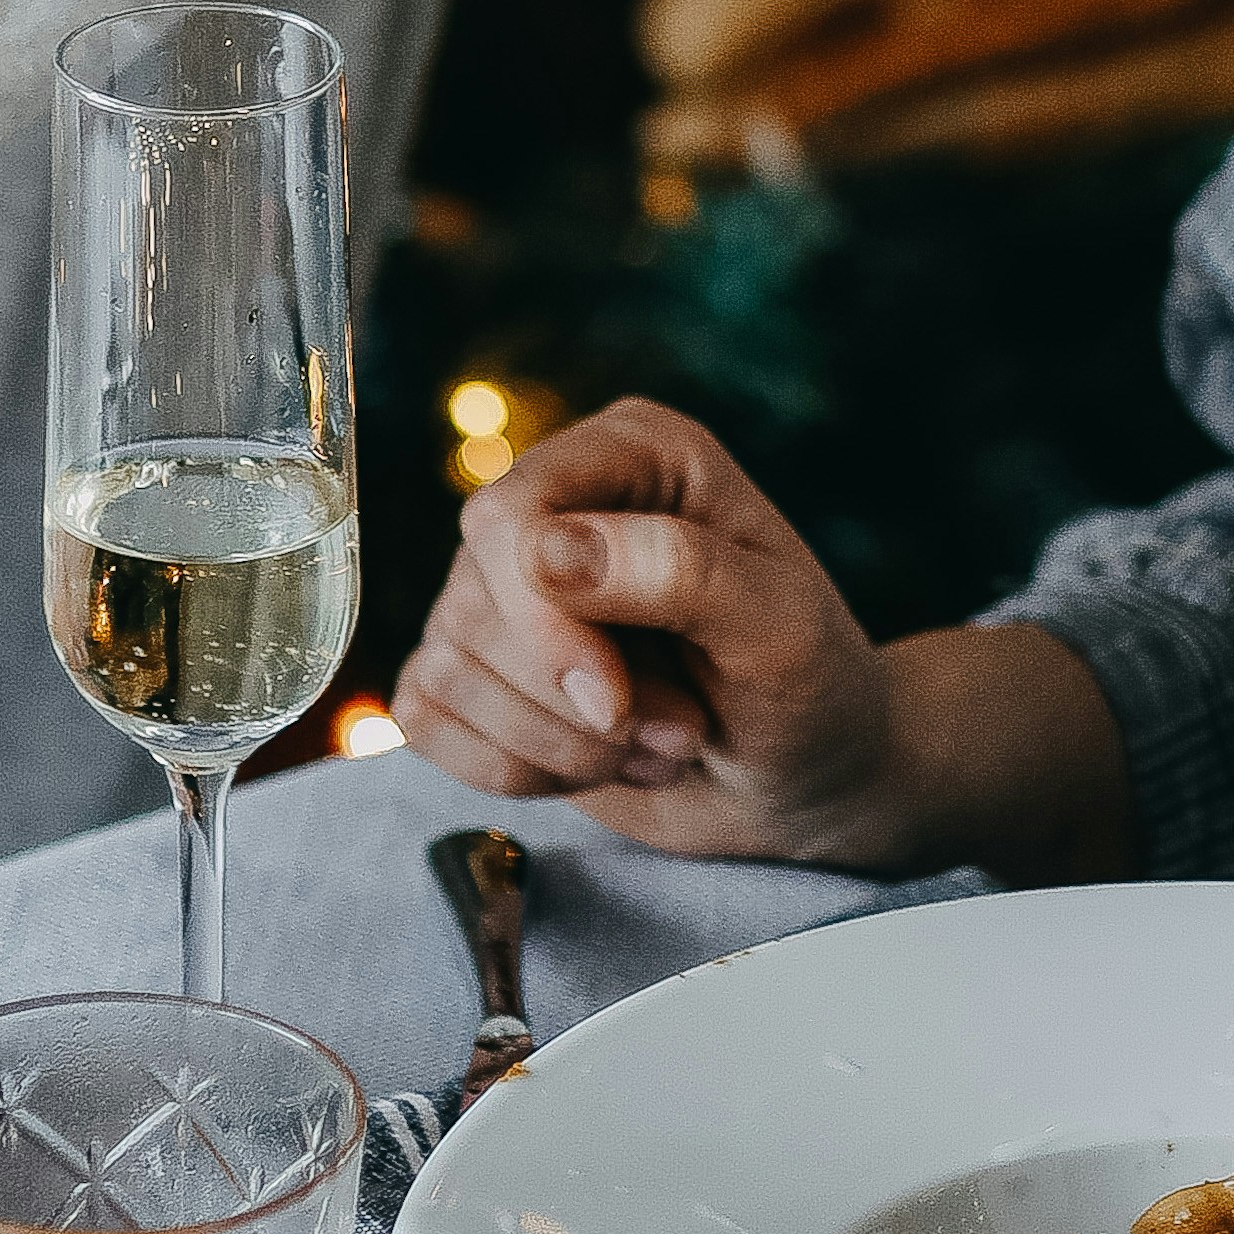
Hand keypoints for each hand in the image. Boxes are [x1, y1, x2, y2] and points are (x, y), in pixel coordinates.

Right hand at [390, 408, 905, 862]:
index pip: (510, 513)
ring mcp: (508, 590)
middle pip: (472, 602)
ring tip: (660, 744)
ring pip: (447, 668)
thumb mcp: (779, 627)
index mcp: (632, 455)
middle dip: (573, 704)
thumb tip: (544, 549)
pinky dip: (510, 768)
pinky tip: (595, 765)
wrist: (804, 778)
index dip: (540, 619)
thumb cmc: (809, 687)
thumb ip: (679, 572)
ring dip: (558, 746)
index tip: (609, 703)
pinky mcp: (480, 669)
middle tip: (681, 730)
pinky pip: (425, 719)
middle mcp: (557, 506)